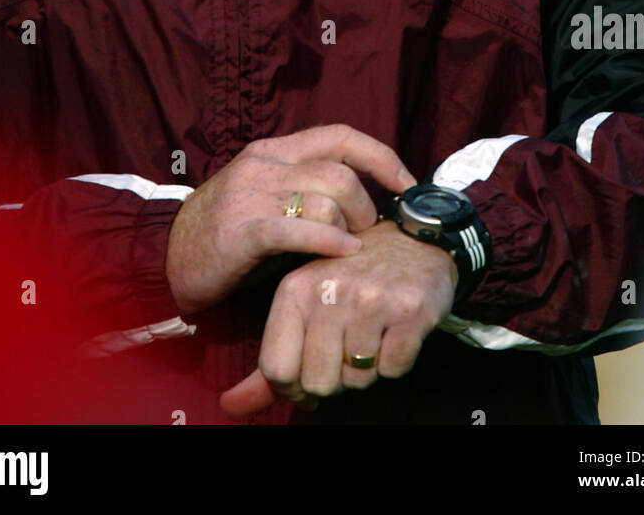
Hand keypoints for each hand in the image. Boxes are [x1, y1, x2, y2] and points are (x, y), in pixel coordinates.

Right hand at [165, 124, 415, 314]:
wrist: (169, 259)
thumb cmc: (226, 234)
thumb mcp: (266, 197)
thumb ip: (305, 189)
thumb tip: (364, 199)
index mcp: (273, 151)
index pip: (339, 136)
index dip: (380, 156)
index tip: (406, 181)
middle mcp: (264, 165)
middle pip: (340, 173)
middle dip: (367, 206)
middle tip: (367, 233)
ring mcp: (252, 195)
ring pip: (327, 199)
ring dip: (350, 227)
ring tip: (350, 248)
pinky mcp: (244, 230)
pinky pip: (301, 228)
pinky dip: (330, 240)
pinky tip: (344, 252)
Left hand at [218, 218, 457, 414]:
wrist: (413, 238)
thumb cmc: (353, 277)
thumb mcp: (306, 306)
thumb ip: (272, 361)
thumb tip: (230, 406)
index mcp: (294, 289)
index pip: (278, 370)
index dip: (295, 385)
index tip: (313, 369)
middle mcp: (329, 290)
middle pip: (318, 382)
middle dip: (336, 376)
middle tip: (349, 344)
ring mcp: (370, 299)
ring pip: (358, 379)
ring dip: (367, 367)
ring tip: (373, 330)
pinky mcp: (409, 309)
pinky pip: (394, 369)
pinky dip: (396, 359)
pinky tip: (395, 327)